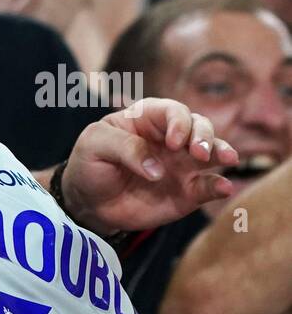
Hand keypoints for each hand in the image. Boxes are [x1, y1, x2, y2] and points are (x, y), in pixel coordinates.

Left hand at [61, 98, 238, 234]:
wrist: (88, 202)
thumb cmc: (90, 164)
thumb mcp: (94, 146)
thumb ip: (125, 148)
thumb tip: (158, 170)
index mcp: (148, 118)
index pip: (173, 111)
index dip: (179, 122)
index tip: (173, 142)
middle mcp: (172, 138)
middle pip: (200, 127)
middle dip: (204, 136)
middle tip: (198, 153)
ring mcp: (182, 164)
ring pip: (213, 151)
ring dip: (221, 152)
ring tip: (226, 159)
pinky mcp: (187, 191)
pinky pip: (209, 186)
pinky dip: (220, 186)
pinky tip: (225, 187)